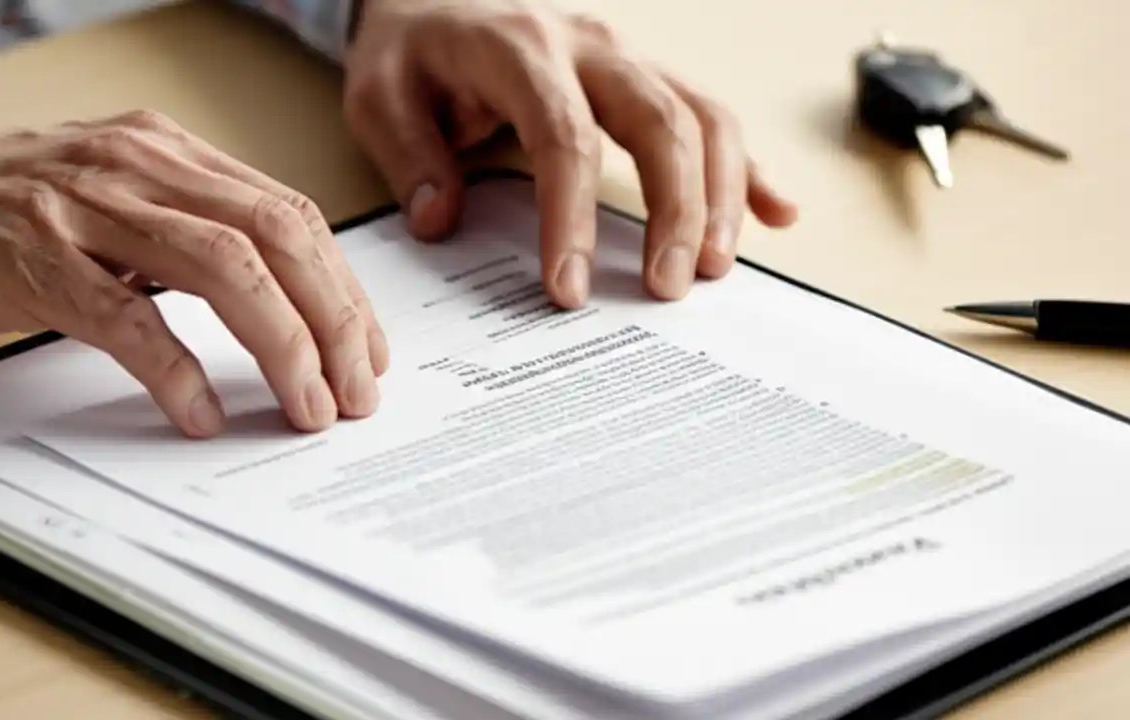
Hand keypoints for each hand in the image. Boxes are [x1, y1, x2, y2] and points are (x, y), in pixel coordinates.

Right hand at [0, 110, 388, 436]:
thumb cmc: (13, 211)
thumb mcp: (120, 196)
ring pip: (223, 270)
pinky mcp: (38, 260)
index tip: (368, 348)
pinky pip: (127, 319)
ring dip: (282, 346)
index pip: (289, 213)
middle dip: (332, 320)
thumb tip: (287, 302)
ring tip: (308, 405)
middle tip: (357, 390)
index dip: (342, 286)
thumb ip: (195, 229)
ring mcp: (88, 208)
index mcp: (169, 150)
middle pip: (275, 236)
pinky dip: (177, 371)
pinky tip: (203, 412)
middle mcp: (139, 164)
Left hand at [344, 0, 798, 306]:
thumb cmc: (412, 52)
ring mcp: (627, 57)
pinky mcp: (646, 76)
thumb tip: (441, 220)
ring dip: (721, 193)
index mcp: (519, 49)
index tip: (567, 289)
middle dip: (674, 208)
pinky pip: (711, 115)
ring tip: (715, 268)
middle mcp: (588, 45)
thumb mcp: (379, 96)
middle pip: (658, 119)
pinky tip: (775, 212)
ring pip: (702, 113)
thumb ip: (408, 155)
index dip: (570, 216)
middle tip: (668, 287)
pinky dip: (747, 166)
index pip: (562, 136)